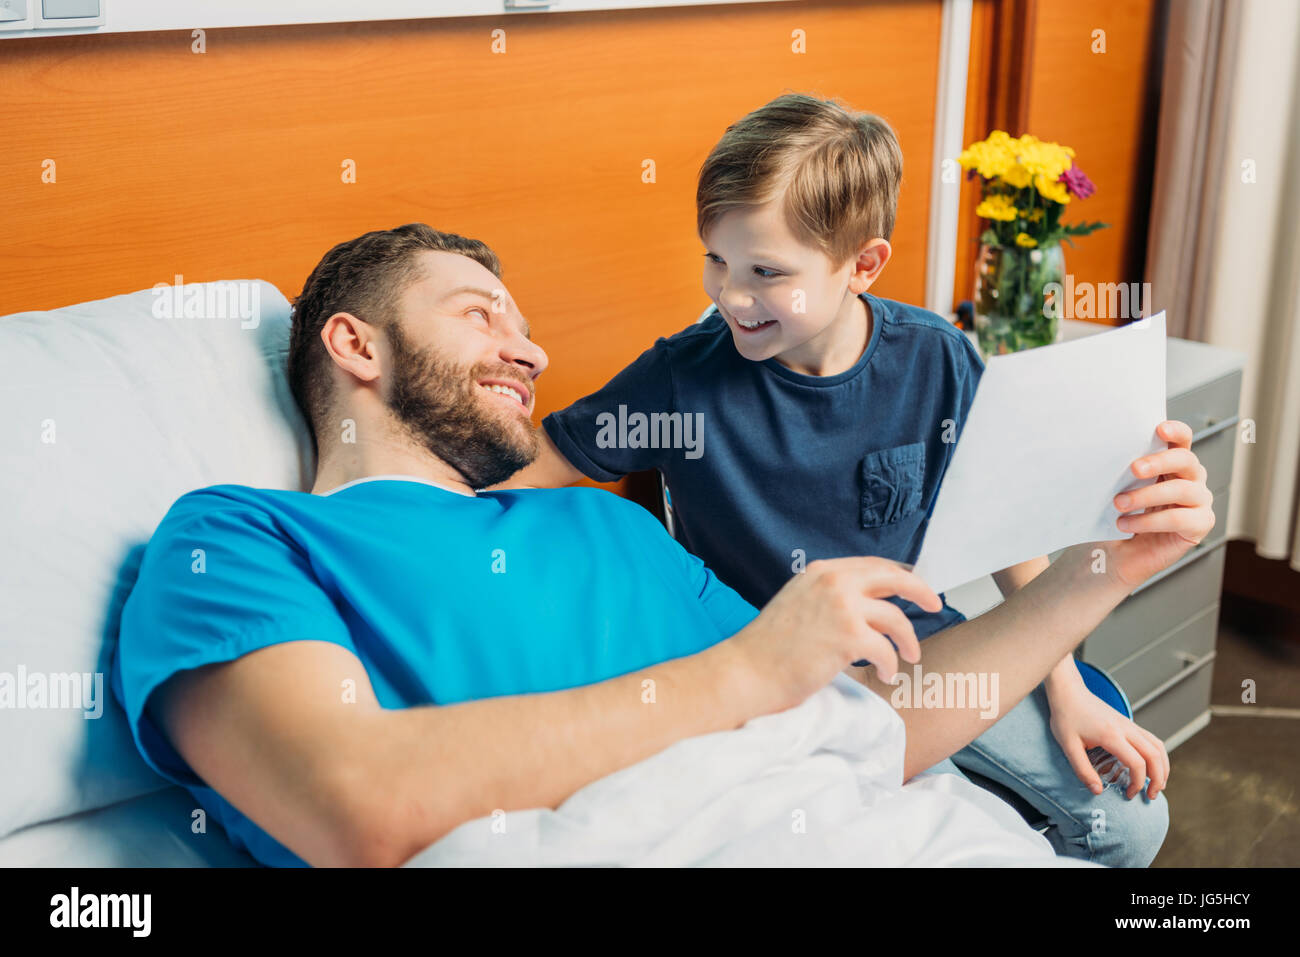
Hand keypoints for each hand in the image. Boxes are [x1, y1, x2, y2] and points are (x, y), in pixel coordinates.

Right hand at [727, 557, 942, 713]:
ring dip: (908, 640)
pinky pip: (886, 650)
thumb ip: (830, 596)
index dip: (899, 576)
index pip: (873, 565)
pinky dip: (892, 665)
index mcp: (822, 571)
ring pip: (896, 619)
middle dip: (921, 591)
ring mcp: (842, 607)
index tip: (913, 588)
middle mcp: (834, 582)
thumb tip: (867, 605)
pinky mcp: (848, 637)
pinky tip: (886, 675)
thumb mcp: (798, 603)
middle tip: (936, 605)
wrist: (747, 671)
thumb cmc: (768, 648)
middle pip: (894, 578)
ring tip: (910, 657)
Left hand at [1048, 680, 1168, 799]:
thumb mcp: (1068, 746)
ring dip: (1162, 767)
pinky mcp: (1128, 722)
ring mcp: (1129, 724)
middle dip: (1158, 779)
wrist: (1068, 692)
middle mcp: (1125, 728)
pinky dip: (1158, 755)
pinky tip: (1152, 766)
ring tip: (1157, 784)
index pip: (1137, 763)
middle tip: (1150, 796)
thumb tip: (1098, 791)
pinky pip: (1152, 739)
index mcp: (1111, 735)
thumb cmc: (1066, 717)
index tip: (1128, 794)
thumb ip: (1082, 770)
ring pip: (1158, 746)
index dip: (1138, 783)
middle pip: (1155, 755)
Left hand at [1098, 420, 1215, 588]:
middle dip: (1158, 462)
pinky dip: (1149, 521)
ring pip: (1181, 490)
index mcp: (1172, 464)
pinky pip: (1178, 518)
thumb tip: (1103, 453)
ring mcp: (1199, 501)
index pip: (1182, 440)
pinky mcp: (1200, 525)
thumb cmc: (1119, 516)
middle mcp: (1191, 479)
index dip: (1176, 431)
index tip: (1159, 429)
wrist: (1117, 553)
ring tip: (1119, 504)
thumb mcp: (1118, 489)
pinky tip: (1126, 525)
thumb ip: (1122, 472)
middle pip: (1185, 460)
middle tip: (1134, 469)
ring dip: (1146, 495)